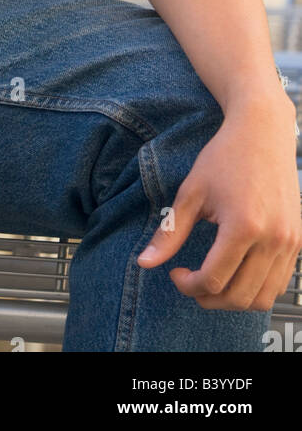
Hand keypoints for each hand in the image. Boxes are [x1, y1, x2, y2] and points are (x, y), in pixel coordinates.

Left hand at [137, 95, 301, 310]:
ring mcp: (290, 242)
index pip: (213, 280)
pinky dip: (256, 288)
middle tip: (190, 282)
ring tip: (213, 280)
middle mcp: (273, 239)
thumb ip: (169, 232)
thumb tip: (144, 263)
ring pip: (263, 298)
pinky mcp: (298, 241)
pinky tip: (235, 270)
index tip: (175, 272)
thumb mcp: (191, 192)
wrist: (263, 131)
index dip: (187, 285)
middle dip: (208, 299)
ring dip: (234, 299)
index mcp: (243, 226)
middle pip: (239, 297)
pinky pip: (279, 284)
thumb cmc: (224, 157)